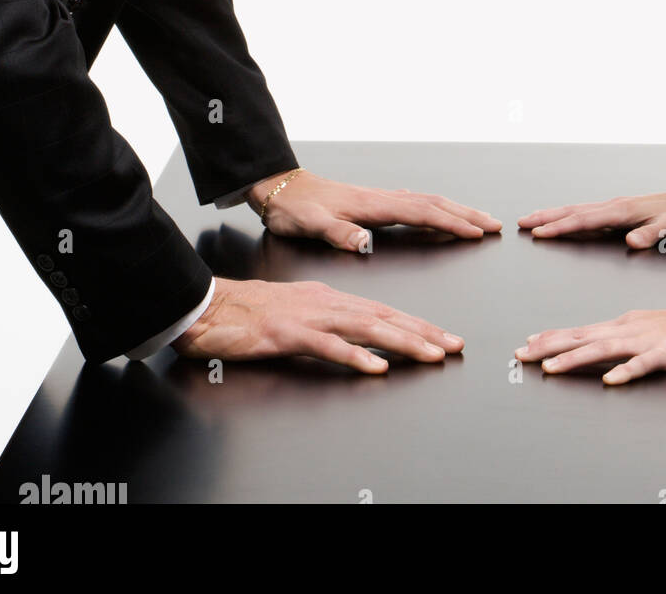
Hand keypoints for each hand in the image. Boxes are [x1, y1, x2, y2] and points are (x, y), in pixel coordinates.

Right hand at [170, 276, 464, 370]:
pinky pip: (328, 346)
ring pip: (366, 328)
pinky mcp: (288, 333)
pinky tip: (376, 366)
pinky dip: (355, 355)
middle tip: (455, 346)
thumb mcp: (299, 313)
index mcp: (332, 299)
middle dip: (423, 332)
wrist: (210, 307)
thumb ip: (330, 323)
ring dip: (402, 342)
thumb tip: (360, 337)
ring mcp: (310, 317)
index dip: (417, 325)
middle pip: (385, 317)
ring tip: (431, 354)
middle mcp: (328, 303)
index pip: (384, 312)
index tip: (445, 338)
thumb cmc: (250, 313)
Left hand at [249, 169, 501, 249]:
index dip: (450, 223)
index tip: (476, 232)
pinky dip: (436, 209)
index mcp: (372, 206)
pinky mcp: (374, 203)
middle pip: (433, 203)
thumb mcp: (310, 224)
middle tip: (495, 225)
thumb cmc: (294, 209)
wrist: (279, 188)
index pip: (421, 213)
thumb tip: (364, 241)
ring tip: (479, 220)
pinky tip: (440, 214)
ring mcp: (379, 199)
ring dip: (456, 210)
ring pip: (427, 202)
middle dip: (466, 214)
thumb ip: (339, 232)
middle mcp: (381, 199)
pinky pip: (415, 204)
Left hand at [515, 297, 665, 384]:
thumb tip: (599, 351)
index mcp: (627, 324)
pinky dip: (627, 371)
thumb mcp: (651, 331)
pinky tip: (610, 380)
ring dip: (576, 357)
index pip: (582, 330)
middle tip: (522, 353)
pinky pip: (645, 363)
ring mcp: (650, 339)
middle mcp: (632, 328)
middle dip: (550, 345)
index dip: (553, 336)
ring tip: (551, 367)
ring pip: (606, 348)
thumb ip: (624, 340)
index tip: (528, 342)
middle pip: (584, 336)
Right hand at [517, 183, 665, 246]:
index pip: (585, 220)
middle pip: (573, 212)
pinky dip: (568, 215)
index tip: (539, 233)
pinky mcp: (619, 210)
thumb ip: (652, 234)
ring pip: (577, 210)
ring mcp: (615, 206)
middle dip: (546, 218)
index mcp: (623, 212)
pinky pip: (586, 212)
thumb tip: (630, 241)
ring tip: (532, 219)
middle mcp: (615, 206)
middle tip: (521, 223)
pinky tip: (563, 219)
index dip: (561, 228)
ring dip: (553, 214)